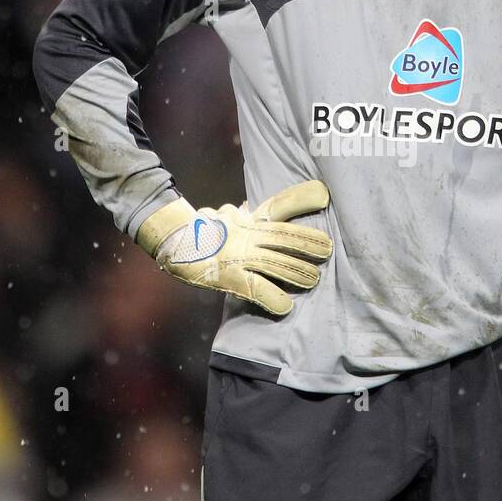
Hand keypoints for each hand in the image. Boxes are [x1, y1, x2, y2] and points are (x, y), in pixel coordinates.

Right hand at [136, 179, 332, 316]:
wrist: (173, 243)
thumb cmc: (207, 234)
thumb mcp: (231, 220)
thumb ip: (246, 216)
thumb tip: (250, 206)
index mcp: (249, 221)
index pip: (278, 206)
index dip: (301, 198)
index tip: (324, 194)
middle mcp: (246, 235)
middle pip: (282, 236)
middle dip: (306, 243)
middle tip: (328, 249)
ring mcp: (237, 255)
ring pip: (273, 262)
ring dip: (296, 272)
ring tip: (314, 280)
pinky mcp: (229, 277)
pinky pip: (255, 288)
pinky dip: (272, 297)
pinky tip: (285, 306)